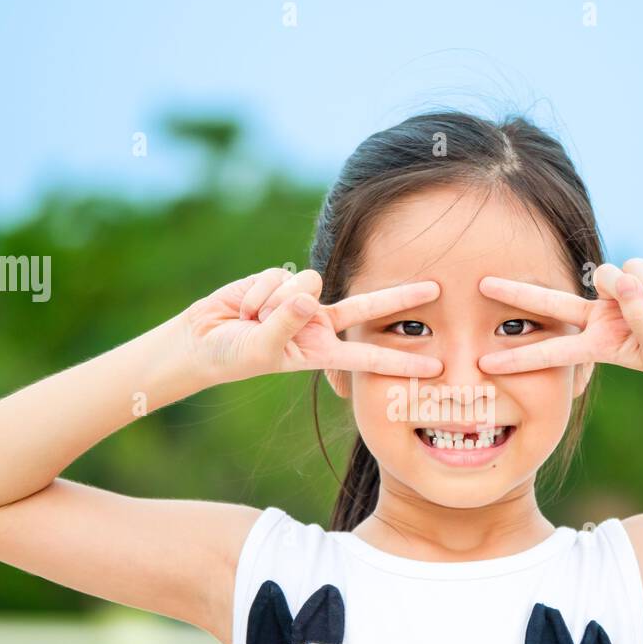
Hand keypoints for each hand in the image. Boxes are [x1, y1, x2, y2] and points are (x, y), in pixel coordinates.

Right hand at [180, 267, 443, 383]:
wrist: (203, 339)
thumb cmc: (234, 354)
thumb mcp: (260, 348)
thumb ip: (284, 324)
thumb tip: (307, 299)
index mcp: (321, 351)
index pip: (368, 355)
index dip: (401, 361)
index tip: (435, 368)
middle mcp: (320, 324)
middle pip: (368, 306)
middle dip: (401, 297)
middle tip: (439, 288)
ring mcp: (304, 301)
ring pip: (308, 285)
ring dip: (275, 300)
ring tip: (253, 319)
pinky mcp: (284, 280)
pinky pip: (281, 275)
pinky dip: (258, 290)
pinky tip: (246, 305)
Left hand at [476, 259, 642, 391]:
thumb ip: (637, 314)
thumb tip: (619, 280)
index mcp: (598, 345)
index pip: (550, 351)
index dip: (518, 357)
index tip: (484, 365)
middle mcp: (599, 318)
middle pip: (548, 303)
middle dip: (516, 293)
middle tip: (480, 284)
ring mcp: (616, 296)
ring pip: (604, 275)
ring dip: (633, 289)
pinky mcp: (637, 276)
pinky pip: (632, 267)